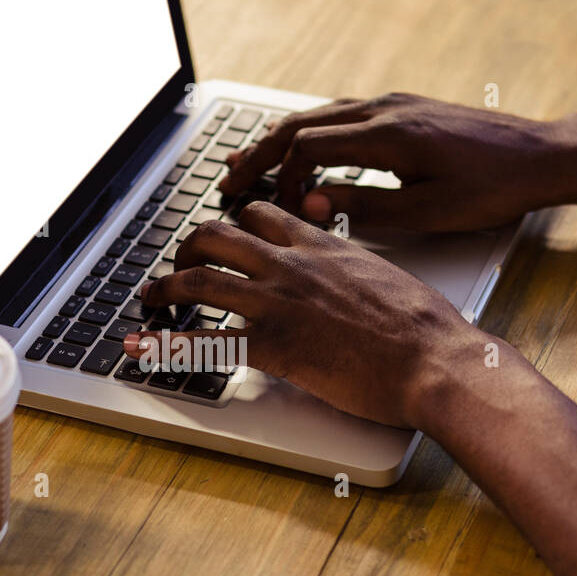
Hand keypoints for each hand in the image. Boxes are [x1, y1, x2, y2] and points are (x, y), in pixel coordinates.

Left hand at [123, 201, 475, 429]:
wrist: (437, 360)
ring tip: (150, 298)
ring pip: (200, 278)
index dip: (234, 221)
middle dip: (188, 245)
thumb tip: (349, 288)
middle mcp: (293, 265)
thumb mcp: (388, 281)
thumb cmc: (427, 331)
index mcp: (323, 247)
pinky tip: (139, 348)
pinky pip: (204, 343)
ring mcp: (279, 303)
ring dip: (165, 288)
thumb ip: (355, 276)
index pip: (263, 215)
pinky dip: (163, 345)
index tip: (222, 233)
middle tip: (179, 264)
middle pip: (219, 234)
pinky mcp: (273, 346)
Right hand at [220, 92, 569, 231]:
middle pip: (301, 124)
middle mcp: (385, 109)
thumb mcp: (424, 211)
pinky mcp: (403, 107)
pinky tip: (298, 143)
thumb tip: (307, 206)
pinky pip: (341, 112)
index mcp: (387, 135)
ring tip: (247, 160)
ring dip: (279, 138)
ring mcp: (393, 103)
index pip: (308, 148)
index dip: (278, 178)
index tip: (264, 206)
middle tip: (225, 179)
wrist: (539, 156)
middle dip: (259, 153)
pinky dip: (309, 129)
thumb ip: (360, 205)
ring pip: (318, 114)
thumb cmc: (490, 189)